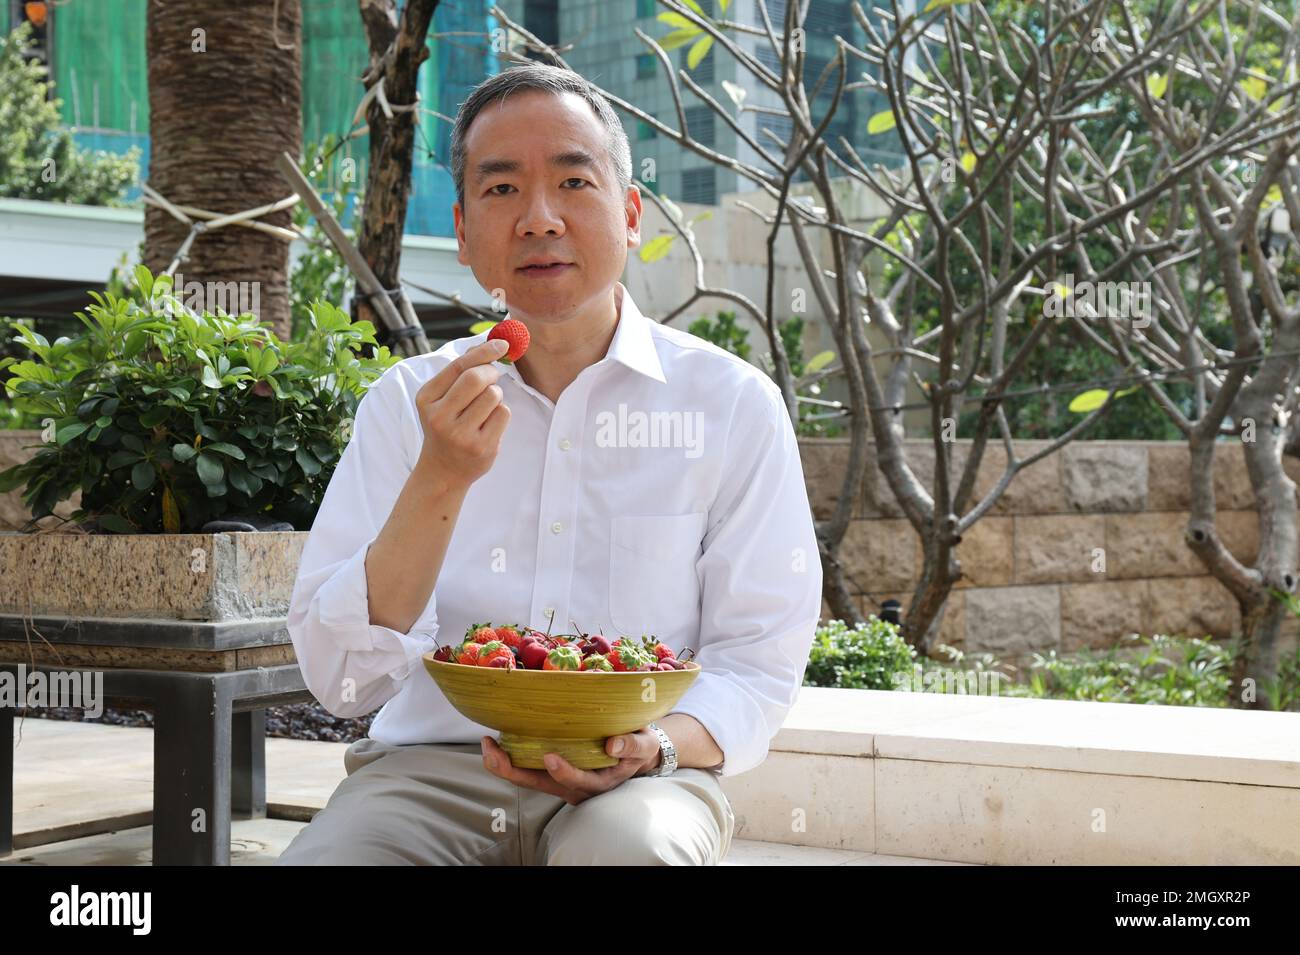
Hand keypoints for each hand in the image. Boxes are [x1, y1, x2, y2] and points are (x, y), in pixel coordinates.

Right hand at [412, 338, 511, 488]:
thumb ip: (459, 372)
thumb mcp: (442, 399)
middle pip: (476, 378)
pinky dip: (501, 414)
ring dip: (496, 395)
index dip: (484, 351)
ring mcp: (460, 434)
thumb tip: (486, 344)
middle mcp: (439, 416)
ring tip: (485, 407)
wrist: (443, 470)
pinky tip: (488, 424)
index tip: (502, 344)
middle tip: (492, 377)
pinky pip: (503, 414)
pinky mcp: (481, 447)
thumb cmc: (446, 426)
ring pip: (493, 395)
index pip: (459, 366)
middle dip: (491, 372)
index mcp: (427, 398)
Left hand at [480, 727, 662, 805]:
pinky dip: (510, 757)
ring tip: (488, 744)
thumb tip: (612, 744)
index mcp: (598, 783)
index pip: (577, 782)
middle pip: (539, 784)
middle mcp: (574, 788)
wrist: (635, 754)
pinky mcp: (552, 773)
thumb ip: (632, 745)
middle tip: (492, 751)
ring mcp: (560, 782)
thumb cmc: (639, 748)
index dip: (564, 772)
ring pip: (527, 779)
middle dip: (512, 770)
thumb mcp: (644, 745)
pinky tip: (498, 741)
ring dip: (504, 765)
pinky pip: (527, 769)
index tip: (550, 757)